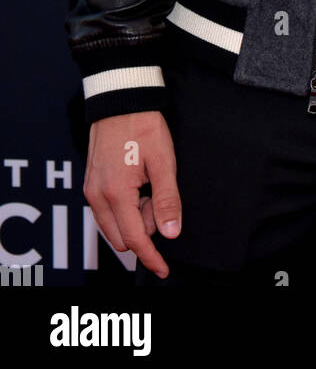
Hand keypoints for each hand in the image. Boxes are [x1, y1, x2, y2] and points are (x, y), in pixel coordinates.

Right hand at [83, 111, 180, 278]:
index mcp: (116, 193)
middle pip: (122, 237)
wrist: (120, 100)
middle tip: (158, 198)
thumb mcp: (163, 161)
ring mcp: (90, 190)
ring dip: (134, 218)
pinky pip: (107, 211)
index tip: (163, 269)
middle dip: (143, 229)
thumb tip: (171, 233)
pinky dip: (124, 208)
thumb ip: (167, 199)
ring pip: (113, 225)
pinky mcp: (90, 183)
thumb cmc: (143, 126)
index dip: (151, 256)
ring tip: (149, 187)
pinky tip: (138, 185)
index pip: (134, 239)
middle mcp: (97, 196)